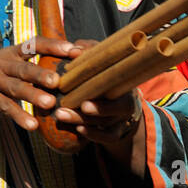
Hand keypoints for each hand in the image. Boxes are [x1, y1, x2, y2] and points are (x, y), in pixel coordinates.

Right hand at [0, 36, 79, 131]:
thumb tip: (66, 71)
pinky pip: (4, 107)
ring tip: (50, 103)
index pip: (34, 44)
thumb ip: (31, 66)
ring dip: (32, 95)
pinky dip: (19, 116)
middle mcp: (1, 63)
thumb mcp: (7, 64)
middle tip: (58, 80)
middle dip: (41, 74)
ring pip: (14, 87)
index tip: (74, 50)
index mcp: (11, 53)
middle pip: (23, 68)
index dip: (53, 45)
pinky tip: (32, 125)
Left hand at [51, 39, 145, 170]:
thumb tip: (74, 50)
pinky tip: (77, 129)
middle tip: (65, 107)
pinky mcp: (117, 133)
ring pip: (105, 123)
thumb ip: (89, 52)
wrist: (121, 105)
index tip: (85, 87)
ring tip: (60, 116)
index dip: (102, 83)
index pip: (119, 83)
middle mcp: (127, 102)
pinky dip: (93, 134)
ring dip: (81, 120)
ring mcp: (122, 119)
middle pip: (113, 108)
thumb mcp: (101, 62)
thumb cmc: (105, 79)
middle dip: (92, 108)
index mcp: (124, 82)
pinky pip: (108, 137)